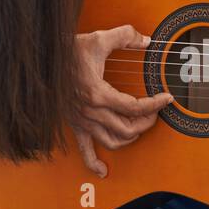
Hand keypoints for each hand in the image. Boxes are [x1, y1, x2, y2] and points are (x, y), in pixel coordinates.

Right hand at [71, 25, 172, 177]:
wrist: (41, 58)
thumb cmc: (67, 50)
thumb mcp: (98, 39)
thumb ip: (125, 36)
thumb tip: (147, 41)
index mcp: (99, 93)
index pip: (136, 108)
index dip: (156, 104)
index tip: (167, 98)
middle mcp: (91, 112)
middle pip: (128, 128)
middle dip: (147, 122)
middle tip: (155, 111)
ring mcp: (82, 120)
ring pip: (112, 142)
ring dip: (130, 138)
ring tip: (138, 128)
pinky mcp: (74, 124)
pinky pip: (84, 150)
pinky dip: (94, 163)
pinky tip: (102, 171)